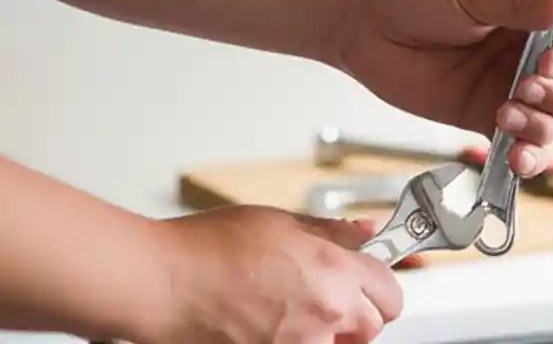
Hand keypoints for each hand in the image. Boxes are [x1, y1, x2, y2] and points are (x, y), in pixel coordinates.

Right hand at [150, 206, 408, 343]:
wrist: (160, 283)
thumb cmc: (206, 249)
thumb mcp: (280, 223)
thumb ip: (331, 232)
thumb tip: (365, 232)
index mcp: (333, 268)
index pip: (390, 288)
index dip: (378, 284)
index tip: (367, 284)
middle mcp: (325, 310)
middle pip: (374, 324)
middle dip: (358, 313)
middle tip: (330, 301)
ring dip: (329, 336)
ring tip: (293, 317)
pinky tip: (274, 330)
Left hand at [333, 0, 552, 176]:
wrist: (359, 19)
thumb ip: (518, 3)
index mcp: (535, 5)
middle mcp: (532, 47)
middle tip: (527, 87)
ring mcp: (511, 83)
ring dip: (545, 125)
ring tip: (508, 115)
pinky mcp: (486, 114)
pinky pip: (521, 142)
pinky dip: (527, 155)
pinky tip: (517, 157)